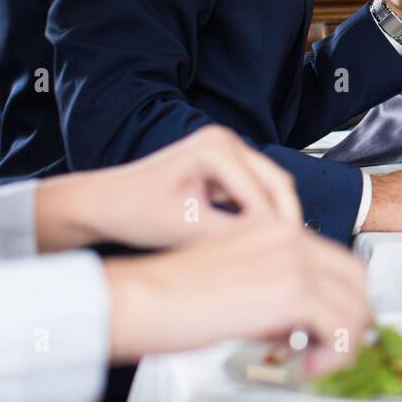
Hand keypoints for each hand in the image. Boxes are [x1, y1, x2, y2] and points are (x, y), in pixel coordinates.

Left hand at [37, 126, 300, 252]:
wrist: (104, 204)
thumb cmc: (133, 211)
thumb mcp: (185, 229)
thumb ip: (231, 237)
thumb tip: (272, 254)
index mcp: (216, 147)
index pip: (265, 190)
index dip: (278, 227)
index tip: (289, 261)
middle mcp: (226, 141)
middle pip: (277, 183)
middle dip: (286, 220)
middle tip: (296, 258)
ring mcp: (226, 152)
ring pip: (271, 188)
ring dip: (277, 218)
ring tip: (284, 255)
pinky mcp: (224, 168)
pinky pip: (256, 192)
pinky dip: (262, 216)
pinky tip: (265, 244)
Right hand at [104, 219, 370, 375]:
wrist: (142, 297)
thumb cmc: (169, 293)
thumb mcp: (233, 280)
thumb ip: (271, 292)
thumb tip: (294, 324)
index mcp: (273, 227)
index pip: (334, 258)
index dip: (339, 298)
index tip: (325, 328)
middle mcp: (289, 236)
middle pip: (356, 277)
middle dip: (351, 317)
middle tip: (330, 347)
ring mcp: (294, 261)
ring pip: (355, 304)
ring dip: (343, 341)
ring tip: (315, 362)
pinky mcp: (292, 292)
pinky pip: (341, 328)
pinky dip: (334, 354)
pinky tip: (307, 366)